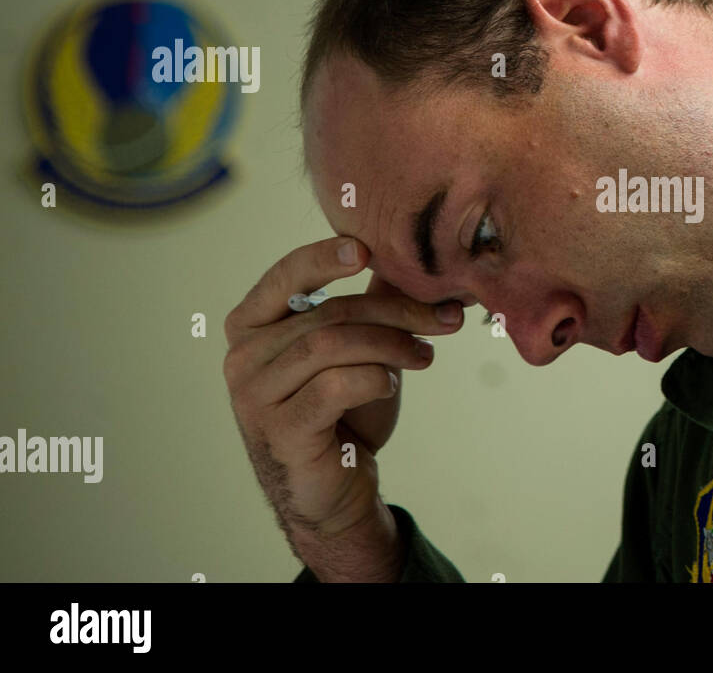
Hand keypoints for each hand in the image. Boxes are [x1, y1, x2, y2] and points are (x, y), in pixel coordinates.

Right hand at [222, 236, 463, 578]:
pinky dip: (373, 379)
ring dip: (391, 345)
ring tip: (425, 356)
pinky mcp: (280, 431)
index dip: (323, 258)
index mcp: (252, 325)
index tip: (366, 250)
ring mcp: (255, 396)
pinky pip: (334, 387)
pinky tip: (390, 385)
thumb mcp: (358, 349)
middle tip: (442, 319)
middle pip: (327, 314)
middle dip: (394, 312)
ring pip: (330, 346)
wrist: (338, 488)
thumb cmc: (344, 412)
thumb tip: (413, 259)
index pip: (284, 277)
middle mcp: (243, 357)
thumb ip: (371, 303)